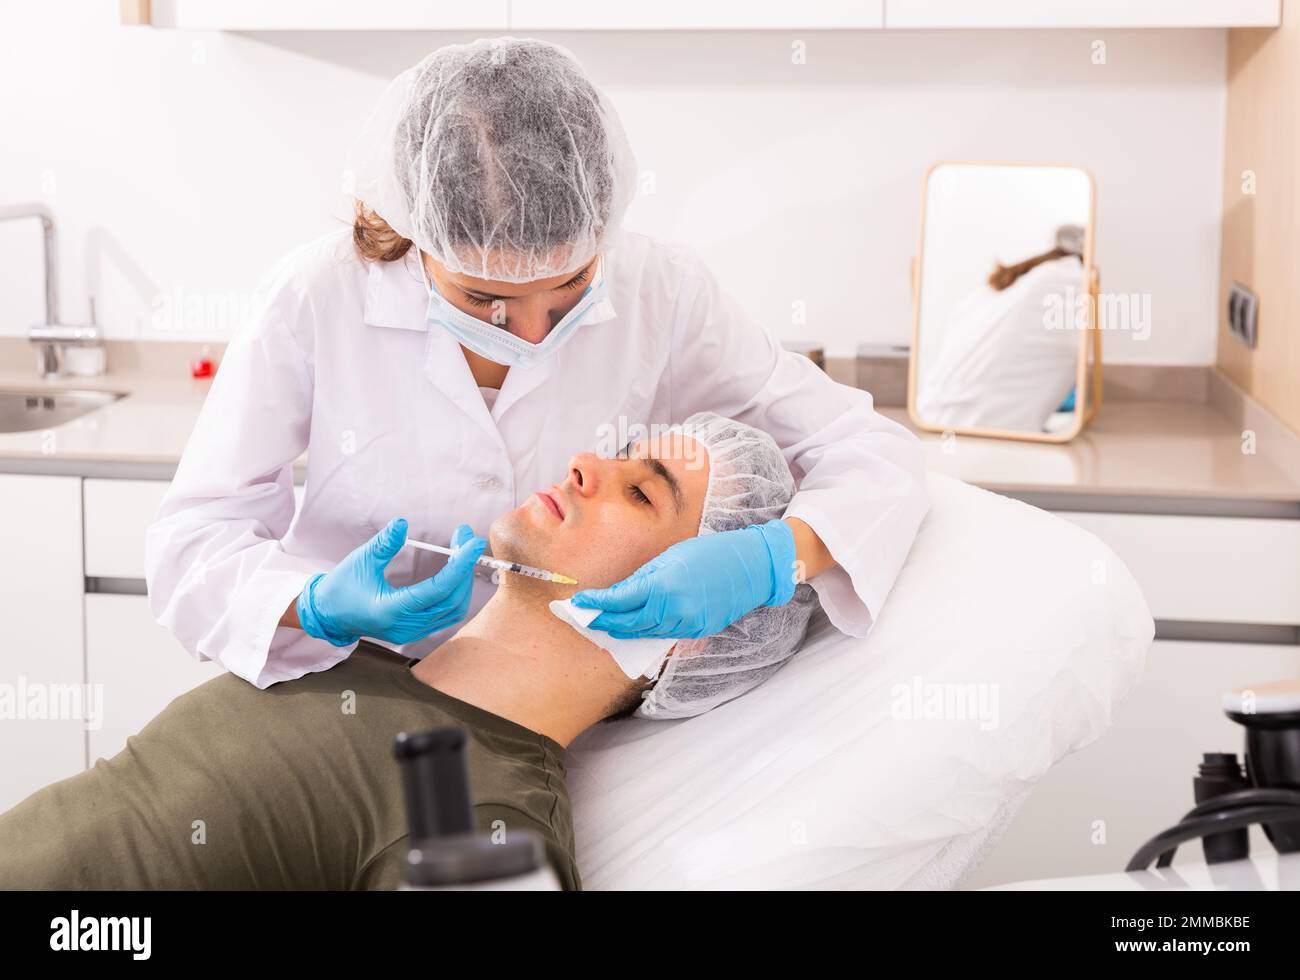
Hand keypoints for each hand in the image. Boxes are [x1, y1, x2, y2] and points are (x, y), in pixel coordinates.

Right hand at [297, 518, 485, 645]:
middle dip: (465, 568)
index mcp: (392, 610)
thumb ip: (384, 544)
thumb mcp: (361, 561)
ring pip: (453, 609)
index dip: (460, 565)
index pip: (438, 589)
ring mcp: (412, 632)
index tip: (473, 543)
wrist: (328, 615)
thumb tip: (402, 523)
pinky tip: (456, 572)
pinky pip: (446, 615)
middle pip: (452, 599)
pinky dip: (456, 593)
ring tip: (464, 553)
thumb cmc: (342, 587)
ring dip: (463, 581)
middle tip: (467, 540)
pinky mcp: (415, 631)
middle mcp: (406, 626)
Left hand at [570, 519, 797, 638]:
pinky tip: (634, 628)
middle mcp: (673, 609)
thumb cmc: (710, 554)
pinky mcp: (697, 631)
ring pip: (645, 633)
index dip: (596, 605)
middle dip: (604, 623)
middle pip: (628, 624)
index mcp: (663, 586)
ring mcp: (687, 624)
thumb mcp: (670, 558)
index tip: (579, 604)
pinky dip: (646, 632)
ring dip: (623, 630)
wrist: (750, 567)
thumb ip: (643, 579)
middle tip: (585, 619)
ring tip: (605, 625)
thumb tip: (619, 594)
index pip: (619, 601)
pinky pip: (665, 634)